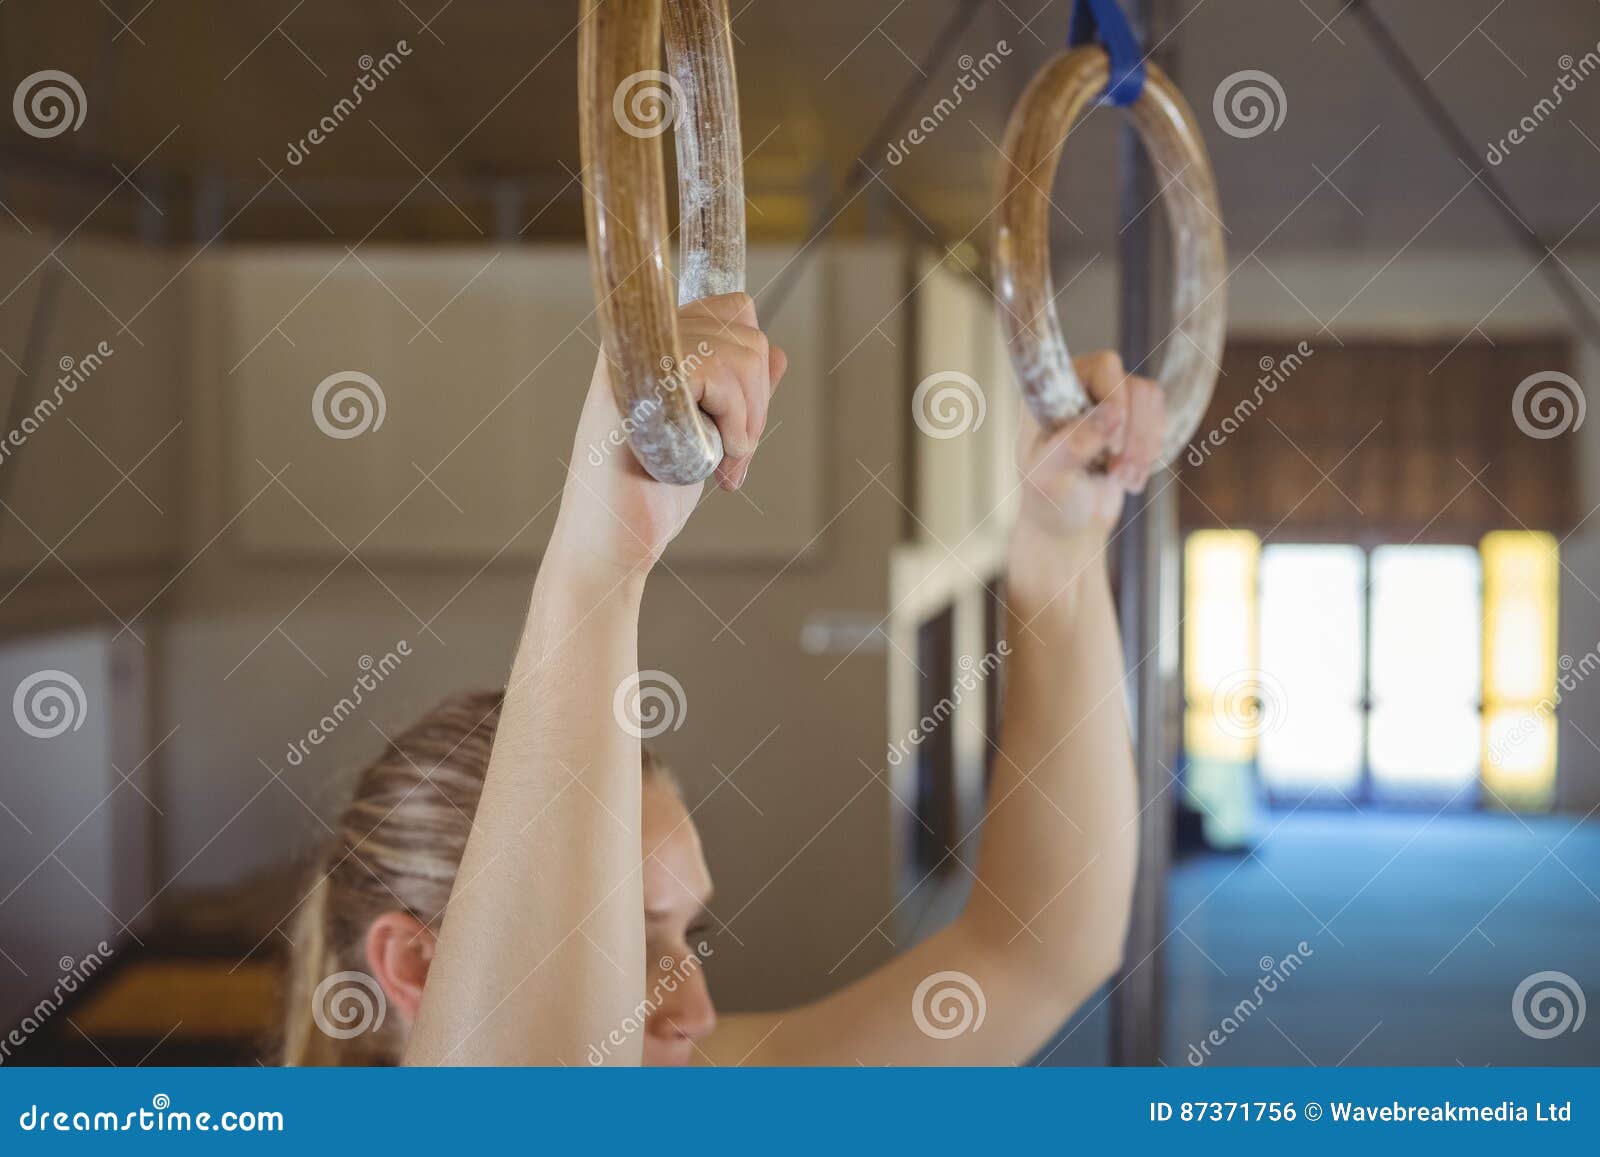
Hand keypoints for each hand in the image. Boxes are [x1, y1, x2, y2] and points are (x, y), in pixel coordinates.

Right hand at [555, 292, 787, 575]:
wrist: (609, 542)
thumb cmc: (648, 495)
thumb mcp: (706, 434)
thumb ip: (736, 393)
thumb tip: (777, 352)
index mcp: (651, 345)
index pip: (732, 309)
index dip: (751, 368)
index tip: (736, 429)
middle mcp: (639, 340)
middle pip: (745, 329)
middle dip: (756, 403)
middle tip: (734, 455)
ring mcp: (636, 356)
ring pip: (742, 352)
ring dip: (747, 421)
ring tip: (722, 463)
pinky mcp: (641, 381)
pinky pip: (720, 374)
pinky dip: (734, 425)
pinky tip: (711, 462)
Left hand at [1015, 350, 1164, 551]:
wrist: (1068, 521)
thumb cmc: (1049, 498)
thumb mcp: (1050, 476)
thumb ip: (1074, 444)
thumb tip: (1112, 413)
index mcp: (1054, 389)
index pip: (1102, 367)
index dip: (1117, 399)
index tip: (1113, 445)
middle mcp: (1083, 384)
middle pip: (1135, 387)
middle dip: (1133, 436)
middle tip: (1116, 473)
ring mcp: (1111, 397)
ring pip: (1152, 401)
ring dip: (1144, 447)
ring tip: (1121, 479)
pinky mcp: (1132, 417)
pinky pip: (1159, 419)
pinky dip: (1150, 453)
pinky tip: (1129, 477)